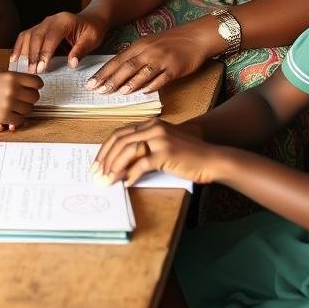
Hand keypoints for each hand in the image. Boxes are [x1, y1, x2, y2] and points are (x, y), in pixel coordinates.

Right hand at [0, 70, 42, 129]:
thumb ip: (16, 77)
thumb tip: (32, 82)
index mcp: (13, 77)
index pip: (36, 82)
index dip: (37, 86)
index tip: (34, 88)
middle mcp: (13, 89)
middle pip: (35, 97)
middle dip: (31, 98)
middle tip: (25, 99)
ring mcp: (9, 103)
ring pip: (29, 110)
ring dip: (25, 109)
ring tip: (19, 107)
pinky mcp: (4, 116)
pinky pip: (20, 120)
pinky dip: (19, 120)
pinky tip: (14, 116)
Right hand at [10, 10, 108, 71]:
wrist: (90, 19)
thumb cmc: (92, 29)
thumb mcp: (91, 39)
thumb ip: (81, 50)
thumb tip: (72, 63)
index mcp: (64, 21)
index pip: (51, 37)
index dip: (45, 53)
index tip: (42, 68)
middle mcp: (50, 20)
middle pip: (36, 36)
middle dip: (33, 55)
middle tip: (32, 71)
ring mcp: (43, 23)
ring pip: (28, 36)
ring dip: (24, 53)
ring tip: (22, 68)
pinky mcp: (39, 29)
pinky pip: (25, 36)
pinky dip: (19, 47)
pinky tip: (15, 59)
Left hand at [85, 21, 213, 94]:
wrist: (196, 36)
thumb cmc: (173, 41)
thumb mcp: (150, 44)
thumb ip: (136, 56)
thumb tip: (121, 72)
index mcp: (139, 45)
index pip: (117, 60)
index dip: (103, 72)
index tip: (91, 83)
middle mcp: (148, 51)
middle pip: (126, 67)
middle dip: (110, 80)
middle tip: (98, 91)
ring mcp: (161, 59)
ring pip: (142, 72)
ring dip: (129, 83)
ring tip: (118, 93)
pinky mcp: (174, 68)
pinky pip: (161, 78)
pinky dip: (152, 85)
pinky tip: (144, 92)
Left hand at [92, 119, 224, 186]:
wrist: (212, 159)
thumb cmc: (188, 155)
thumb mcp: (163, 146)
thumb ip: (144, 150)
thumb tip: (120, 167)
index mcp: (150, 124)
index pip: (119, 134)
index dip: (105, 149)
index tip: (96, 164)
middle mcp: (153, 127)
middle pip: (119, 140)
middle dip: (104, 159)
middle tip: (97, 174)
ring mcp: (160, 138)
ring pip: (127, 151)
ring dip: (114, 167)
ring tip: (108, 180)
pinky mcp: (166, 152)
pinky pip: (142, 164)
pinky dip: (131, 175)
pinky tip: (126, 183)